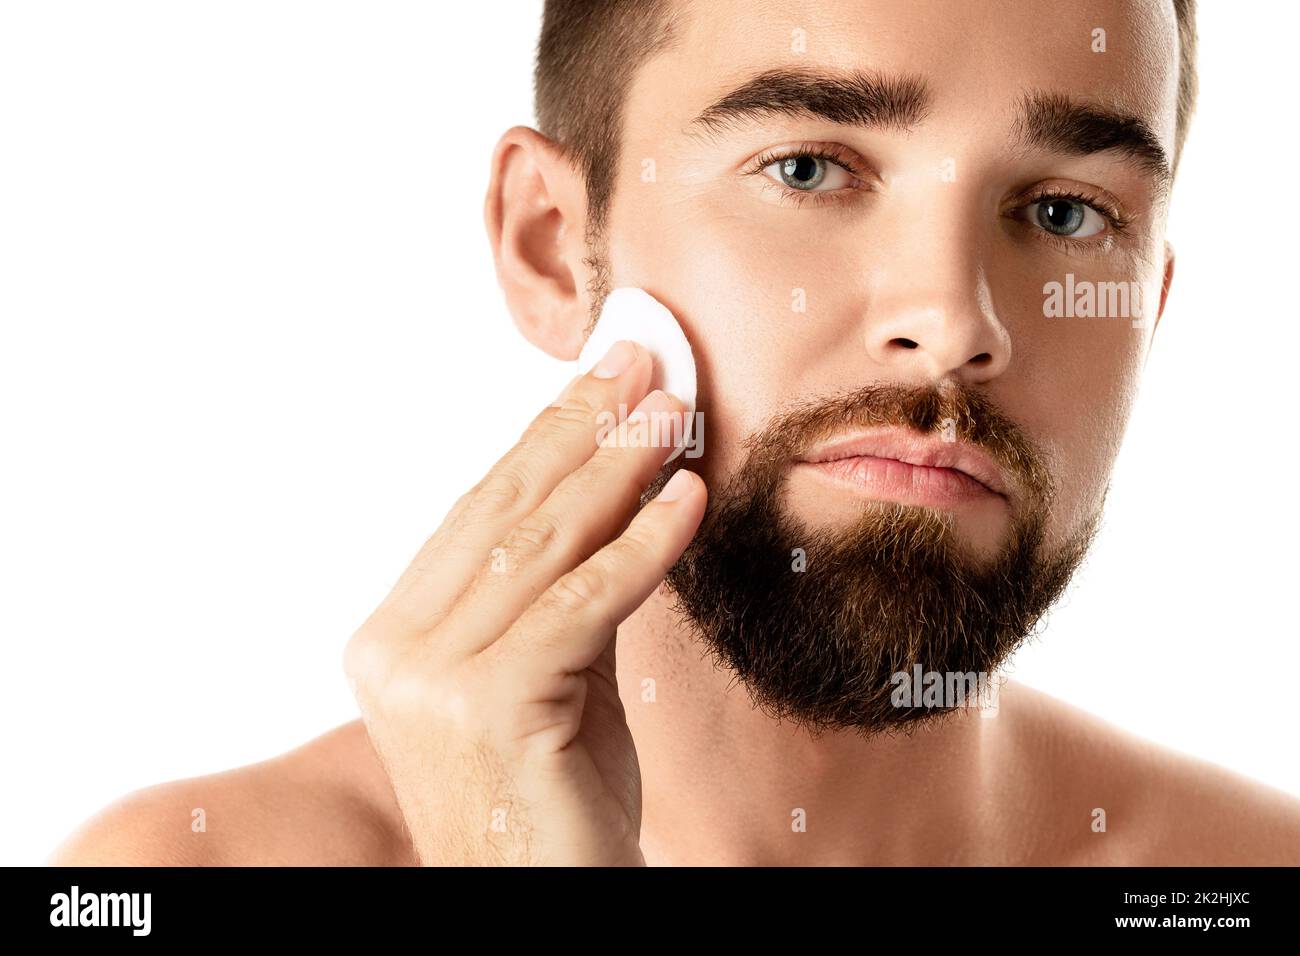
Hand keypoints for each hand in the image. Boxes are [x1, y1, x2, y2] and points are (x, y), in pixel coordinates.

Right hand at [343, 340, 705, 864]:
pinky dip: (642, 547)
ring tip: (672, 409)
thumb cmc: (556, 798)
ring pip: (541, 547)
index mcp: (394, 637)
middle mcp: (394, 652)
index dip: (547, 437)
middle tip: (641, 358)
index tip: (603, 376)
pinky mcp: (486, 706)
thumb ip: (569, 587)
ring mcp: (428, 681)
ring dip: (617, 468)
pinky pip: (581, 604)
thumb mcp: (556, 673)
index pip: (479, 515)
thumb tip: (626, 485)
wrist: (549, 906)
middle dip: (580, 428)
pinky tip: (687, 498)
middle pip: (503, 512)